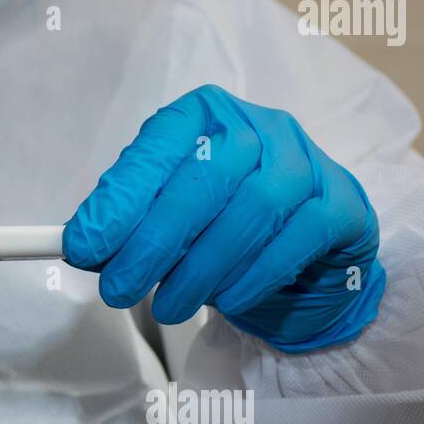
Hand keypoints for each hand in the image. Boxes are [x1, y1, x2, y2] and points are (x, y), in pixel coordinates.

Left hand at [64, 84, 384, 351]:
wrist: (309, 260)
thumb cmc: (226, 229)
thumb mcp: (171, 220)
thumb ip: (131, 223)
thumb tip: (82, 244)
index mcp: (208, 116)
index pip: (160, 143)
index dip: (121, 195)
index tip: (83, 246)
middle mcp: (260, 127)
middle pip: (206, 174)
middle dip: (155, 239)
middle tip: (118, 288)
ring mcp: (306, 161)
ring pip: (254, 206)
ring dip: (202, 265)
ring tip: (167, 306)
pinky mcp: (341, 205)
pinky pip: (297, 237)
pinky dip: (254, 274)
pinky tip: (225, 302)